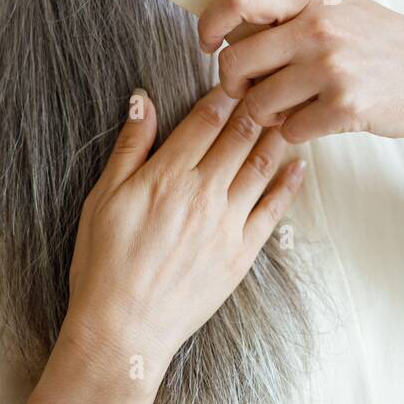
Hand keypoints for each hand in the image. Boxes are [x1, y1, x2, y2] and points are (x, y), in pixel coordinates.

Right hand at [64, 83, 306, 391]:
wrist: (124, 330)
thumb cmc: (104, 263)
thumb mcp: (103, 197)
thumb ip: (130, 146)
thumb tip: (142, 99)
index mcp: (168, 175)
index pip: (207, 118)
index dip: (226, 91)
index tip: (239, 73)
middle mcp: (204, 193)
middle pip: (241, 134)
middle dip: (260, 102)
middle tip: (276, 80)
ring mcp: (228, 223)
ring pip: (263, 165)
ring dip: (280, 134)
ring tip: (293, 111)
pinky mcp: (242, 252)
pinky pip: (273, 209)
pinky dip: (289, 183)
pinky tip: (299, 164)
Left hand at [197, 0, 403, 145]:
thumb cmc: (381, 44)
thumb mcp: (340, 7)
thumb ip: (290, 10)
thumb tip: (227, 23)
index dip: (209, 24)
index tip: (208, 44)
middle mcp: (317, 28)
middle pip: (234, 61)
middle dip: (232, 84)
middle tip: (248, 90)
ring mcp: (331, 67)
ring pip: (257, 103)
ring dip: (264, 114)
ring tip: (289, 107)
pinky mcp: (345, 106)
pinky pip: (288, 130)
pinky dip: (294, 132)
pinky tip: (315, 121)